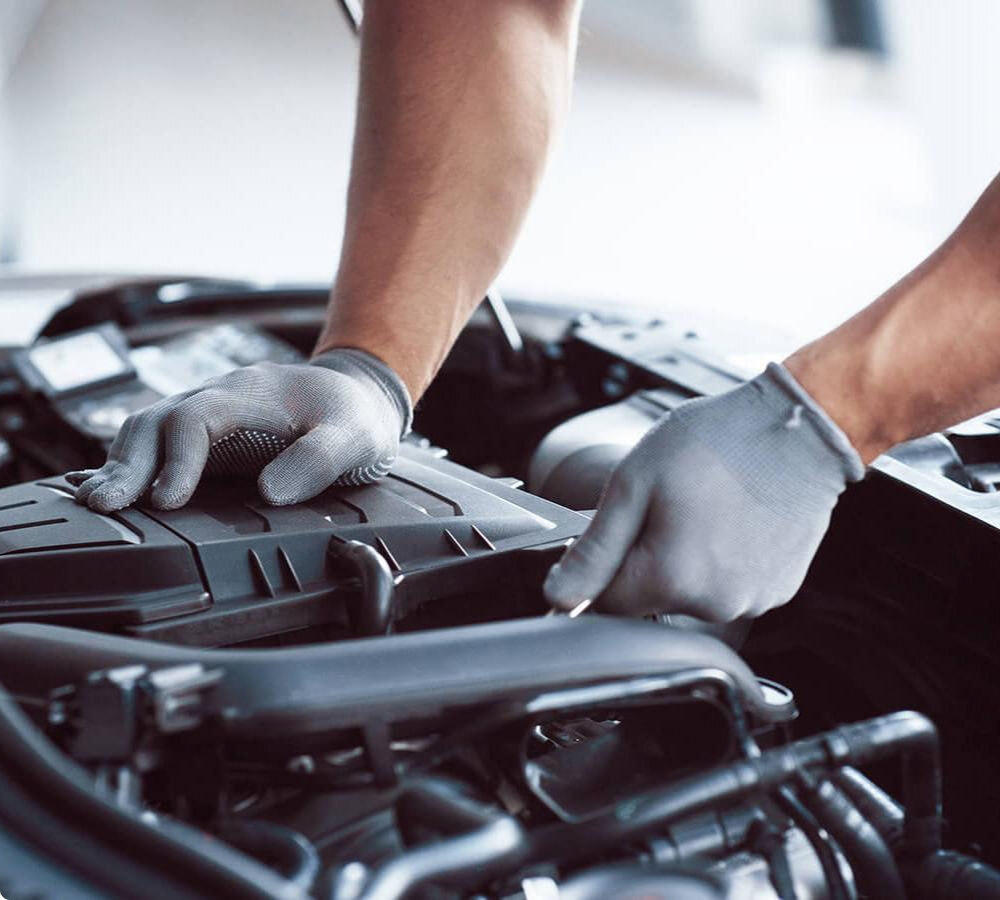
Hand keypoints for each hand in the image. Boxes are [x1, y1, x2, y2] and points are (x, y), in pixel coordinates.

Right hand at [67, 348, 411, 511]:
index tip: (168, 501)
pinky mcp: (206, 435)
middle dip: (128, 464)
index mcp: (251, 394)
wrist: (357, 395)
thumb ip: (318, 461)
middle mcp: (219, 398)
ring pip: (147, 428)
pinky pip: (157, 441)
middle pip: (156, 421)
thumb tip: (269, 493)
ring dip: (122, 465)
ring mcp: (208, 413)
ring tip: (99, 504)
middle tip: (104, 507)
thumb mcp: (354, 437)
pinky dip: (131, 464)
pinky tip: (115, 490)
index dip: (177, 460)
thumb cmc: (354, 417)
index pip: (196, 419)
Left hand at [544, 363, 863, 622]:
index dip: (599, 567)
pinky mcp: (778, 591)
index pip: (605, 603)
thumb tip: (559, 595)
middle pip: (649, 599)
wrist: (797, 429)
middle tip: (665, 506)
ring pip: (690, 594)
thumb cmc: (720, 443)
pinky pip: (729, 587)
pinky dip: (722, 562)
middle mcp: (715, 604)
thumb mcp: (634, 484)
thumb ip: (594, 550)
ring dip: (684, 562)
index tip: (614, 531)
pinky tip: (732, 522)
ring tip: (705, 509)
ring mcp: (752, 601)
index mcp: (672, 579)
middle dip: (644, 560)